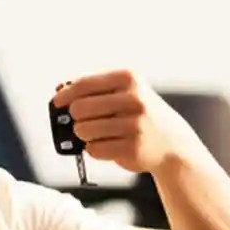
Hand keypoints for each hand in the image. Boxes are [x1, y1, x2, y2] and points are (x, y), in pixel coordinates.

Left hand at [53, 69, 208, 174]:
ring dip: (84, 135)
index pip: (82, 85)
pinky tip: (110, 145)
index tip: (57, 102)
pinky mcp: (131, 148)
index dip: (64, 95)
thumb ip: (93, 88)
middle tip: (86, 121)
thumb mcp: (125, 92)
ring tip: (100, 134)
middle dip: (77, 118)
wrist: (172, 143)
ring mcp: (134, 124)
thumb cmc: (139, 114)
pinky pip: (93, 149)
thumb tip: (59, 89)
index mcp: (129, 79)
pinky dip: (95, 149)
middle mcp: (134, 99)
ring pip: (82, 130)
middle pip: (78, 109)